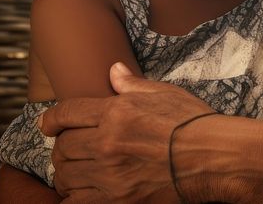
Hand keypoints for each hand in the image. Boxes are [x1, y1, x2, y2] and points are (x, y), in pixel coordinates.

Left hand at [40, 62, 214, 201]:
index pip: (67, 113)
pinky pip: (76, 202)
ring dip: (66, 173)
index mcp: (116, 112)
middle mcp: (107, 143)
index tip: (47, 124)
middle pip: (63, 147)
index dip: (52, 119)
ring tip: (76, 171)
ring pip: (65, 176)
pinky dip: (73, 197)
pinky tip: (82, 192)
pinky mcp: (117, 201)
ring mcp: (110, 175)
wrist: (214, 158)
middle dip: (63, 146)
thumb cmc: (194, 123)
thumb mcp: (164, 93)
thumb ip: (131, 85)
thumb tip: (113, 70)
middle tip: (70, 149)